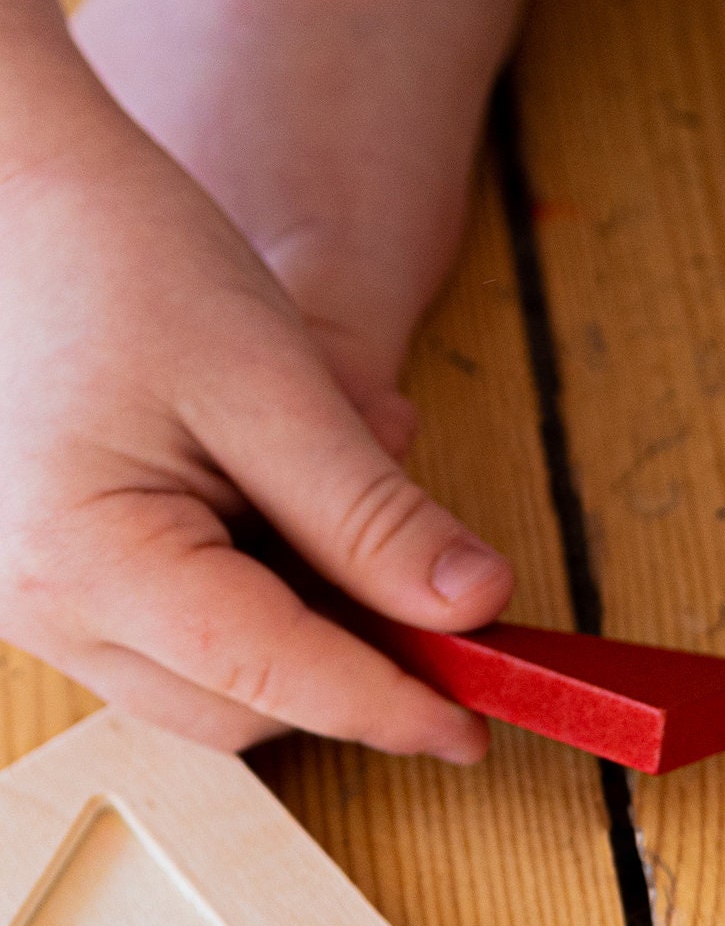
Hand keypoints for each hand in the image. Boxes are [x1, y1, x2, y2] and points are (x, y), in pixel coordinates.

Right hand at [0, 0, 506, 757]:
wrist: (20, 197)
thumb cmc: (125, 262)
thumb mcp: (275, 387)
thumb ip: (373, 517)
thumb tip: (473, 610)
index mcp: (83, 563)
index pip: (276, 682)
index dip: (391, 709)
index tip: (478, 729)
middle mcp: (41, 608)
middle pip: (247, 709)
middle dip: (353, 661)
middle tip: (438, 584)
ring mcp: (39, 603)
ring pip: (221, 684)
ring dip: (312, 617)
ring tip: (333, 466)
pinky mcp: (60, 584)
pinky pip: (189, 636)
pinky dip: (266, 588)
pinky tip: (282, 486)